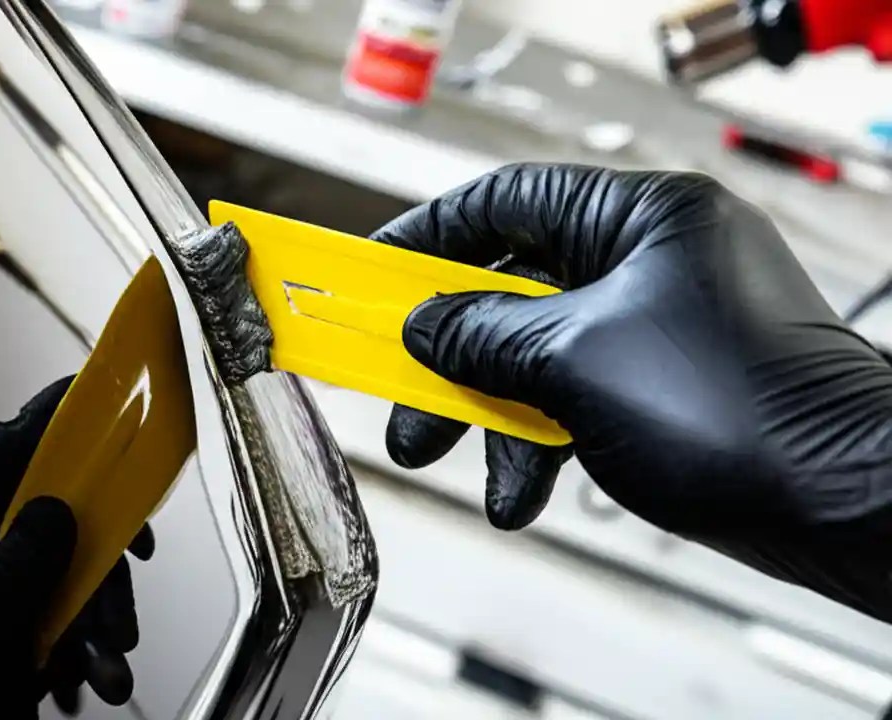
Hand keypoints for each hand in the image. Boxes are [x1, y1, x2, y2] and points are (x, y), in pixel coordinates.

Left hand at [0, 376, 152, 717]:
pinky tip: (93, 687)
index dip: (49, 417)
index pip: (10, 457)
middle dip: (108, 565)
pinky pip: (89, 636)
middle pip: (73, 525)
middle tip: (130, 586)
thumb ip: (15, 565)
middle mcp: (0, 565)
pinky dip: (100, 661)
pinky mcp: (41, 648)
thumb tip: (58, 507)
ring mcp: (23, 607)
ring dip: (109, 629)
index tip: (98, 393)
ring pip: (89, 587)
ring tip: (111, 675)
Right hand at [374, 163, 891, 619]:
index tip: (373, 276)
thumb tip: (423, 326)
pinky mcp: (665, 385)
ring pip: (538, 357)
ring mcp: (660, 325)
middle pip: (513, 291)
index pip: (508, 202)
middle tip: (405, 408)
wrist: (846, 503)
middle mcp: (651, 260)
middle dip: (454, 361)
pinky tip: (521, 495)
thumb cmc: (737, 409)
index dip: (429, 238)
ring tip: (473, 475)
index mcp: (641, 217)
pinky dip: (541, 444)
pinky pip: (575, 399)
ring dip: (494, 420)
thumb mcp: (575, 360)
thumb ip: (483, 334)